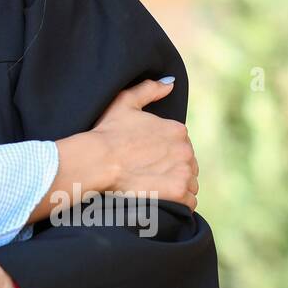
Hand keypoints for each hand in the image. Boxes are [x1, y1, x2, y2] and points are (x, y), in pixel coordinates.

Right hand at [85, 77, 198, 209]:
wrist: (97, 160)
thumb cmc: (106, 132)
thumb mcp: (124, 102)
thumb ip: (149, 89)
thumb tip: (170, 83)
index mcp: (177, 130)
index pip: (181, 146)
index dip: (165, 153)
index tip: (148, 159)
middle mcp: (185, 150)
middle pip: (187, 165)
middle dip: (173, 170)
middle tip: (149, 175)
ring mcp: (183, 172)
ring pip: (190, 183)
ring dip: (177, 186)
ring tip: (154, 188)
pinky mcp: (178, 192)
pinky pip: (188, 202)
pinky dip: (178, 203)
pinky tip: (161, 199)